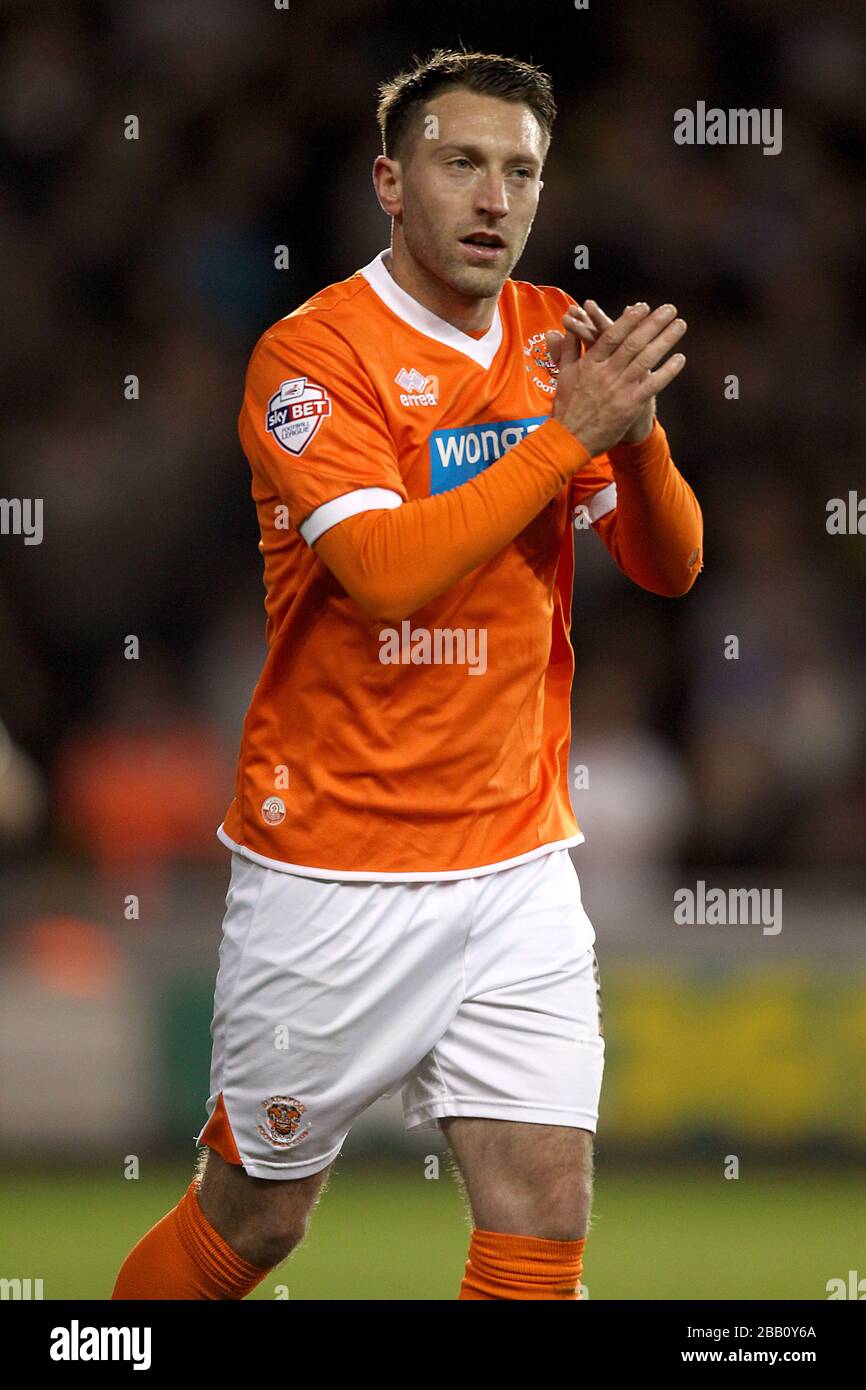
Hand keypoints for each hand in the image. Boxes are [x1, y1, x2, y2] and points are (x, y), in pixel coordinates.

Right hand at [545, 299, 686, 455]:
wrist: (570, 440)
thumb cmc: (566, 408)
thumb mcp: (563, 375)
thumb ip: (568, 349)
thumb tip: (566, 328)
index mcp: (590, 364)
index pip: (611, 336)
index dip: (628, 320)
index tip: (643, 307)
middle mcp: (605, 373)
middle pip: (633, 343)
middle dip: (653, 323)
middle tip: (670, 309)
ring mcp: (618, 390)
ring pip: (645, 359)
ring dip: (665, 340)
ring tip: (680, 325)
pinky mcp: (629, 406)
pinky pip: (652, 385)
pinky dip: (667, 371)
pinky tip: (680, 359)